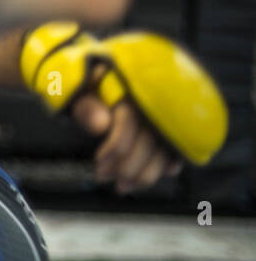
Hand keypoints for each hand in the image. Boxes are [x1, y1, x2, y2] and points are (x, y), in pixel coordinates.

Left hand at [70, 65, 182, 193]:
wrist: (106, 74)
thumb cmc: (92, 85)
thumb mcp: (81, 91)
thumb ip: (86, 106)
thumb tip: (100, 126)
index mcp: (129, 84)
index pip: (129, 120)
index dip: (116, 147)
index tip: (100, 165)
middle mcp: (153, 96)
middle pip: (150, 138)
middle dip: (130, 167)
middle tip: (112, 183)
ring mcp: (167, 109)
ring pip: (166, 145)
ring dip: (148, 172)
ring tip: (126, 186)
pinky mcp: (175, 120)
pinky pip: (180, 143)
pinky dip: (172, 161)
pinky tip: (163, 173)